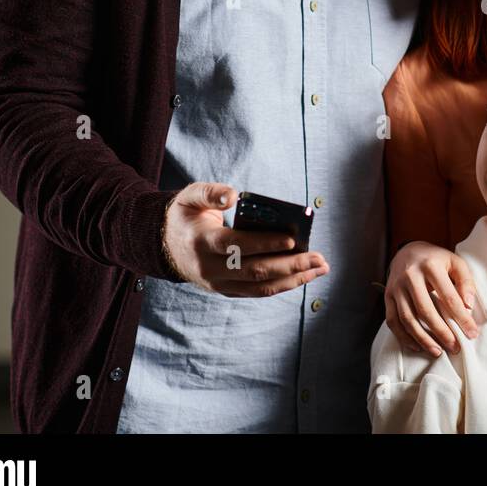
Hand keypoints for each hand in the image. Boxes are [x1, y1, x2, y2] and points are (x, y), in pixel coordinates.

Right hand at [161, 182, 328, 296]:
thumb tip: (233, 195)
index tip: (291, 240)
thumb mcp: (190, 196)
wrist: (166, 245)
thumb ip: (211, 193)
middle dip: (290, 265)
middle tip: (318, 258)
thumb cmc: (186, 216)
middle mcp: (210, 268)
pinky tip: (304, 276)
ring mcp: (219, 283)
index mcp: (202, 242)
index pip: (236, 246)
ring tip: (320, 268)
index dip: (264, 244)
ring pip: (260, 287)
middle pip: (254, 271)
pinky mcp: (226, 290)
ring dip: (294, 279)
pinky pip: (258, 292)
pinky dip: (283, 285)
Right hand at [384, 241, 480, 356]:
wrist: (408, 250)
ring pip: (408, 319)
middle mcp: (411, 276)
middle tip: (455, 347)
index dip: (462, 318)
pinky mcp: (387, 296)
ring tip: (438, 351)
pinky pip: (392, 321)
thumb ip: (465, 282)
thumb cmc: (436, 259)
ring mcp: (396, 287)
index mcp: (431, 266)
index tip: (472, 333)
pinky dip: (403, 337)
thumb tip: (468, 306)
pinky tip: (417, 346)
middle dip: (442, 332)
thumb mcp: (455, 263)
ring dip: (423, 339)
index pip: (449, 297)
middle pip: (426, 311)